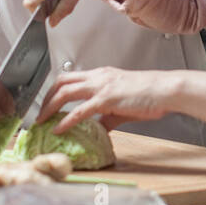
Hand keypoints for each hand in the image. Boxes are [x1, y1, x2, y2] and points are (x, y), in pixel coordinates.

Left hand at [38, 67, 175, 132]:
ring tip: (41, 121)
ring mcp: (102, 86)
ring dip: (49, 107)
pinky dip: (65, 120)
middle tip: (38, 114)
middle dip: (45, 98)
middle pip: (61, 82)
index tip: (46, 104)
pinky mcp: (107, 99)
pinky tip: (58, 129)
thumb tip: (98, 129)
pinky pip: (80, 110)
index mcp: (101, 75)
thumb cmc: (150, 96)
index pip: (70, 78)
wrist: (166, 91)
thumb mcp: (123, 105)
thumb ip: (107, 116)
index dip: (54, 91)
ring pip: (65, 92)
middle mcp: (98, 77)